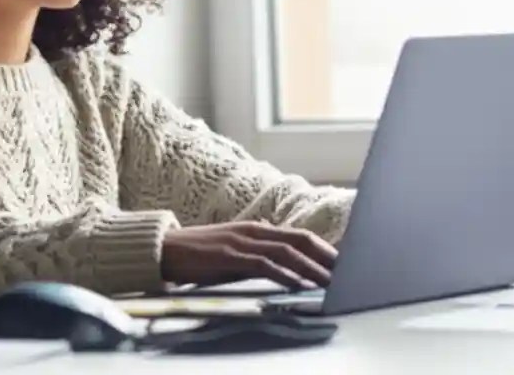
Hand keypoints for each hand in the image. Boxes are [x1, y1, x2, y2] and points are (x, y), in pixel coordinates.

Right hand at [160, 221, 337, 289]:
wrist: (164, 249)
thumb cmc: (200, 254)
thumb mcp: (234, 249)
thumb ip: (258, 252)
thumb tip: (281, 259)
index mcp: (258, 229)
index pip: (300, 236)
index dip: (324, 249)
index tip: (343, 264)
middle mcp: (255, 230)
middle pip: (300, 240)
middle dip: (326, 257)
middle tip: (348, 273)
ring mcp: (243, 241)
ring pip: (287, 252)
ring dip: (311, 268)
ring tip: (330, 283)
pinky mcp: (230, 255)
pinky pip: (264, 264)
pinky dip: (284, 274)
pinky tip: (298, 284)